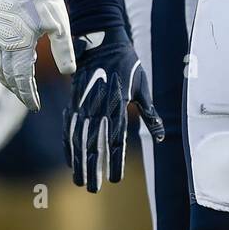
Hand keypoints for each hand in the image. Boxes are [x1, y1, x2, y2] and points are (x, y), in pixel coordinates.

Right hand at [0, 0, 75, 110]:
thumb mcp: (60, 24)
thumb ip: (64, 51)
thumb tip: (69, 73)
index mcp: (19, 43)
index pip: (22, 78)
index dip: (28, 94)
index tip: (34, 106)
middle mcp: (3, 40)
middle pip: (7, 75)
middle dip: (17, 91)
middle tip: (28, 100)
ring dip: (6, 79)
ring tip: (18, 88)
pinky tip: (6, 65)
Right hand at [63, 28, 163, 191]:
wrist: (101, 41)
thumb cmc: (127, 64)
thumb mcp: (142, 87)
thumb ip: (150, 114)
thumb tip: (160, 138)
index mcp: (118, 103)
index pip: (116, 138)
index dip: (115, 160)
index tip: (115, 179)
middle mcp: (98, 106)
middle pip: (93, 142)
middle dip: (92, 167)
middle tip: (93, 189)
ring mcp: (83, 104)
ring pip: (78, 138)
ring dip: (78, 161)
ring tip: (80, 181)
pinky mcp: (74, 101)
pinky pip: (69, 127)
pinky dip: (68, 145)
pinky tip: (70, 160)